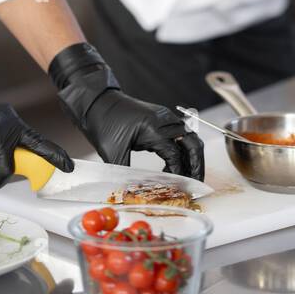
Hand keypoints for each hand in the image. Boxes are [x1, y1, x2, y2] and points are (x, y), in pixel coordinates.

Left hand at [50, 43, 204, 180]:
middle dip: (197, 165)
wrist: (97, 101)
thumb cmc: (103, 122)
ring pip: (190, 137)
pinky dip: (183, 149)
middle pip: (192, 143)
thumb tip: (131, 192)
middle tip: (196, 184)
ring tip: (189, 177)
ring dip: (193, 157)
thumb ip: (124, 172)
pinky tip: (174, 165)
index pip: (175, 154)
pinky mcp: (161, 118)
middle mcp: (164, 120)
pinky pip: (180, 134)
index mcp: (152, 128)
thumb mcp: (111, 151)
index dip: (178, 173)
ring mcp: (165, 117)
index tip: (177, 188)